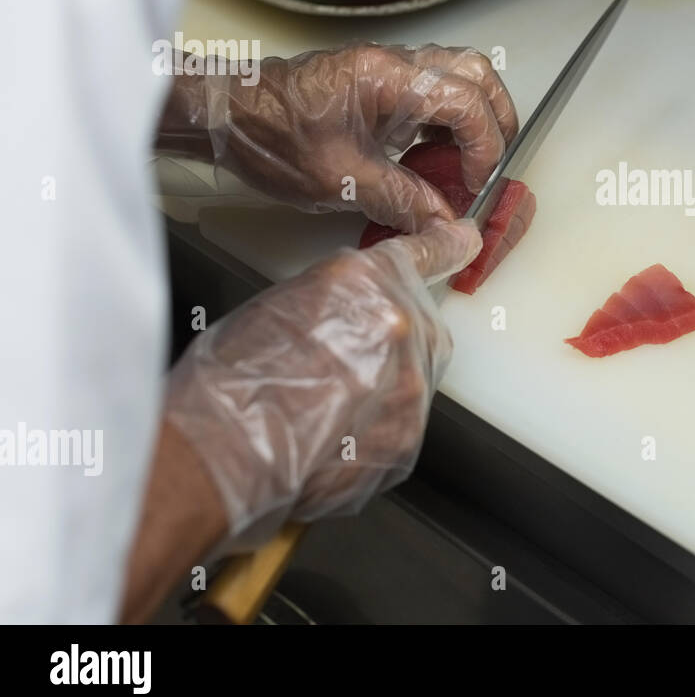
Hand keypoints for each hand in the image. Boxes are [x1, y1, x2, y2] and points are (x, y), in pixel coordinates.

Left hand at [159, 42, 517, 232]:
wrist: (224, 116)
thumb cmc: (270, 137)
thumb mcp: (341, 181)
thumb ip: (403, 201)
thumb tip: (446, 224)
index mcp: (387, 77)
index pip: (466, 101)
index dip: (485, 146)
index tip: (476, 184)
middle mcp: (393, 63)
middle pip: (476, 71)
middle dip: (496, 119)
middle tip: (490, 165)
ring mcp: (386, 68)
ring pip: (458, 74)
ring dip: (474, 117)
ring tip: (466, 164)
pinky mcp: (377, 82)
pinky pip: (431, 90)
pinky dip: (447, 121)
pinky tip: (435, 157)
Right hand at [163, 219, 481, 544]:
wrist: (226, 457)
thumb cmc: (232, 381)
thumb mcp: (280, 302)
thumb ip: (339, 295)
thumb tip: (359, 306)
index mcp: (367, 284)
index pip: (424, 254)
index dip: (445, 246)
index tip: (465, 239)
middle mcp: (402, 331)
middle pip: (420, 325)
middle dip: (390, 339)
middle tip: (337, 363)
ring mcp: (411, 392)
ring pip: (414, 379)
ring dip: (382, 386)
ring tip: (322, 407)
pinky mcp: (407, 444)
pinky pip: (399, 427)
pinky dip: (372, 431)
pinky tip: (328, 438)